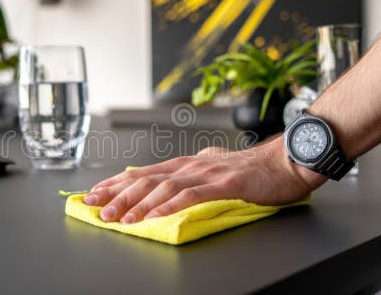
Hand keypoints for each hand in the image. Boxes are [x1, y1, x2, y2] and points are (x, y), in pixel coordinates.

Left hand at [83, 136, 326, 223]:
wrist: (286, 161)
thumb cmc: (255, 170)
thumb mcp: (214, 170)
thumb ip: (191, 177)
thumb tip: (168, 186)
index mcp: (188, 164)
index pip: (143, 172)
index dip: (116, 183)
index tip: (94, 193)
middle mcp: (192, 165)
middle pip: (146, 179)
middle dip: (117, 194)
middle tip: (95, 207)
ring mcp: (207, 173)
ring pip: (163, 187)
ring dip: (137, 203)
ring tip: (118, 218)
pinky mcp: (223, 184)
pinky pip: (190, 196)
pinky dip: (169, 207)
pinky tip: (153, 217)